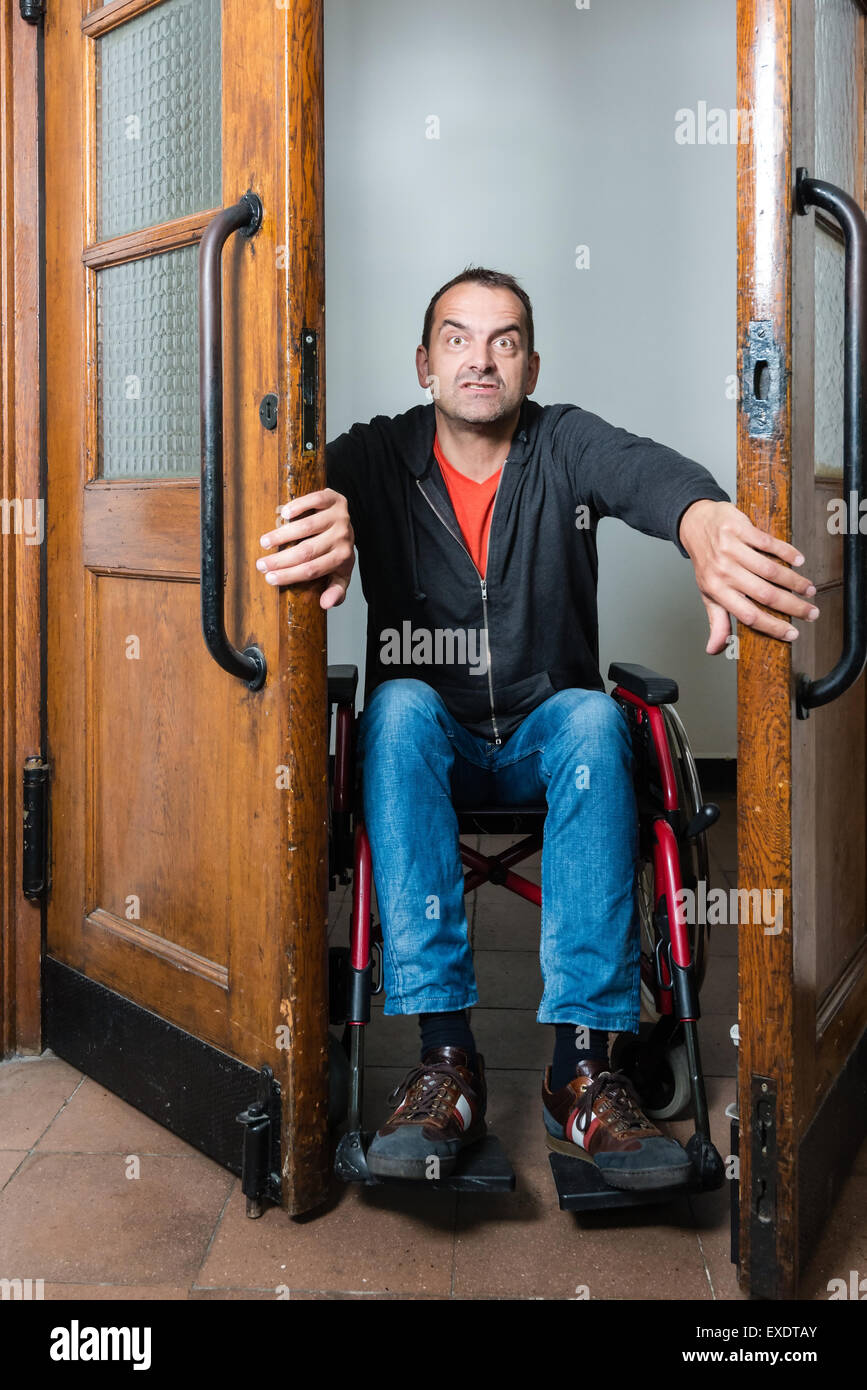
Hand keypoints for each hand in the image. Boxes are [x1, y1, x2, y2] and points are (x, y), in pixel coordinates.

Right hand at [257, 488, 354, 609]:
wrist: (347, 523)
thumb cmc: (338, 552)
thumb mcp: (340, 575)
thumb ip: (336, 591)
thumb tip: (325, 604)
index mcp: (343, 559)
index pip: (312, 570)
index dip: (289, 575)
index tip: (269, 578)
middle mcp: (343, 537)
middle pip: (306, 551)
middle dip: (280, 560)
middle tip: (261, 564)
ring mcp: (340, 517)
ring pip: (307, 527)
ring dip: (282, 535)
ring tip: (265, 542)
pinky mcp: (334, 498)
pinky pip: (316, 500)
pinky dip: (299, 506)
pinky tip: (284, 513)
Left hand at [678, 499, 818, 652]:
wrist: (695, 524)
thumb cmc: (706, 562)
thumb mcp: (708, 593)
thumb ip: (717, 621)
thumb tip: (715, 650)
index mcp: (717, 591)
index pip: (748, 615)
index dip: (772, 627)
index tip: (793, 634)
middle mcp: (723, 571)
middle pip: (765, 594)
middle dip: (793, 607)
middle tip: (812, 613)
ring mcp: (731, 549)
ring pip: (770, 570)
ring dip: (794, 582)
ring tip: (809, 590)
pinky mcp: (740, 529)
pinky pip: (768, 543)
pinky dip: (787, 553)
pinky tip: (799, 560)